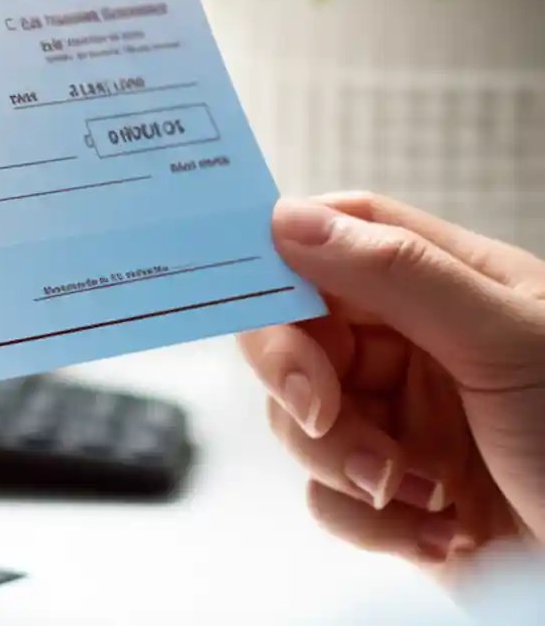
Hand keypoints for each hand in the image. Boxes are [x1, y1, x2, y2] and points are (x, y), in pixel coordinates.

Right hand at [238, 193, 544, 576]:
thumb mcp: (506, 339)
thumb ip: (397, 272)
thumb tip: (290, 220)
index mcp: (449, 287)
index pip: (340, 239)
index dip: (283, 254)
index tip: (244, 284)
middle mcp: (415, 348)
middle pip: (299, 333)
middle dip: (296, 376)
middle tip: (321, 411)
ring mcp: (398, 423)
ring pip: (299, 419)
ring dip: (341, 461)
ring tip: (412, 489)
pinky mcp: (390, 497)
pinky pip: (325, 495)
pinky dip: (367, 519)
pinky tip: (436, 530)